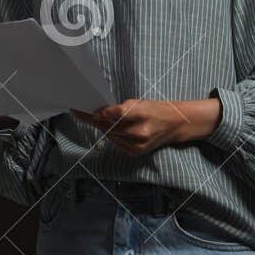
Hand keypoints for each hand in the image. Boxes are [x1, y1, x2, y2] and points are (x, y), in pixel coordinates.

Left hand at [73, 98, 220, 155]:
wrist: (175, 125)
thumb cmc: (155, 110)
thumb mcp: (138, 102)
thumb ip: (118, 108)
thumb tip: (97, 113)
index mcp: (139, 114)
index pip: (110, 114)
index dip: (94, 113)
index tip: (79, 110)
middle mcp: (138, 132)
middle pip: (108, 127)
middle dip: (94, 120)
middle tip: (81, 113)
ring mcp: (137, 145)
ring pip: (110, 136)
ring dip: (102, 128)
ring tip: (95, 119)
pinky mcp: (136, 152)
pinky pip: (116, 143)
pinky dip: (111, 136)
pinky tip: (110, 129)